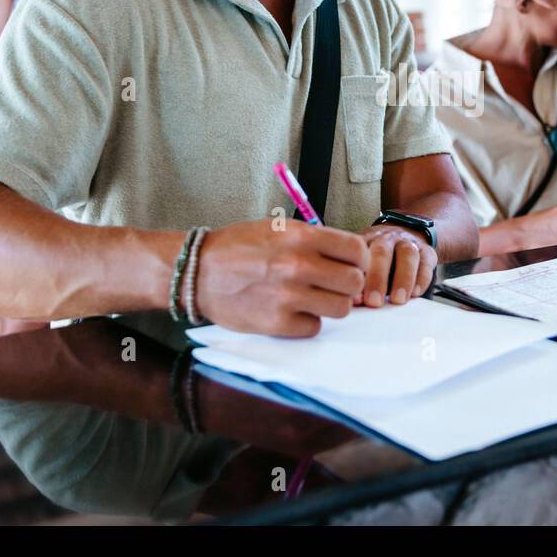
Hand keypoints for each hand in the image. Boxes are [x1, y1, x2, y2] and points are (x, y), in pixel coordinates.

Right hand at [194, 219, 367, 336]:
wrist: (198, 272)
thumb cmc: (240, 248)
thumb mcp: (279, 229)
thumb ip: (315, 241)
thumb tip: (351, 260)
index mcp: (301, 236)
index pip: (356, 250)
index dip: (358, 260)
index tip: (350, 265)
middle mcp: (298, 264)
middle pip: (354, 282)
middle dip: (348, 285)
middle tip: (333, 285)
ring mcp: (288, 296)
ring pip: (341, 308)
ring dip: (331, 305)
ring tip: (312, 298)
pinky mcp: (277, 322)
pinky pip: (314, 327)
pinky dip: (307, 322)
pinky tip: (292, 311)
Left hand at [356, 224, 435, 307]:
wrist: (408, 232)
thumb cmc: (380, 255)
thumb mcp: (365, 259)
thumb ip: (358, 277)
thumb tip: (350, 302)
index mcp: (366, 240)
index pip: (358, 254)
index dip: (356, 276)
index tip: (355, 297)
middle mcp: (387, 238)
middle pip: (381, 252)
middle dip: (377, 278)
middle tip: (374, 301)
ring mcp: (408, 243)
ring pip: (408, 255)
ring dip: (403, 278)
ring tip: (397, 299)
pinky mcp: (427, 251)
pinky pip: (426, 263)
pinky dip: (422, 279)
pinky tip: (415, 293)